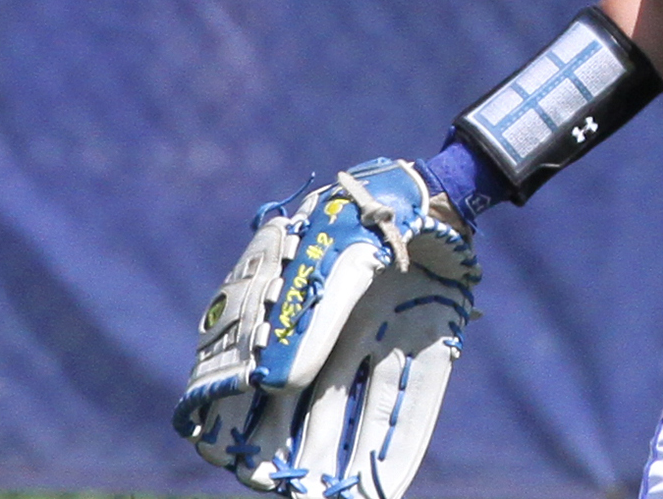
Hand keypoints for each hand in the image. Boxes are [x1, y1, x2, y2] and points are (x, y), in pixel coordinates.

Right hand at [173, 159, 479, 498]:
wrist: (439, 192)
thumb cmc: (372, 214)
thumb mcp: (339, 259)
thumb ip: (313, 320)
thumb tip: (276, 384)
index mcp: (290, 303)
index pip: (246, 371)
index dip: (230, 416)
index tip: (224, 454)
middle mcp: (329, 329)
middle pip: (295, 403)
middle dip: (282, 448)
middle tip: (274, 486)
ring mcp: (374, 340)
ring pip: (346, 410)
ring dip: (333, 455)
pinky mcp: (422, 348)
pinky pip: (404, 402)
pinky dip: (393, 444)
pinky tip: (385, 487)